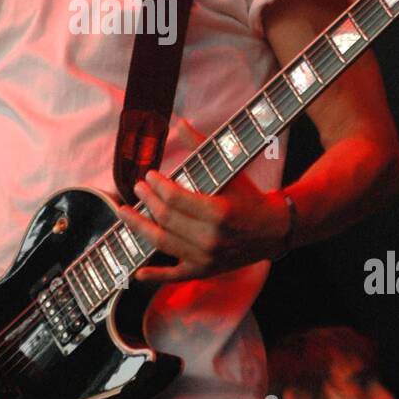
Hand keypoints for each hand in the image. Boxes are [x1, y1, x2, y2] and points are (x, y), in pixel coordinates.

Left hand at [119, 142, 290, 283]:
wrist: (274, 230)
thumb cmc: (251, 198)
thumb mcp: (231, 170)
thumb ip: (202, 146)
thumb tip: (179, 122)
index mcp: (217, 212)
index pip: (175, 198)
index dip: (157, 186)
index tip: (149, 176)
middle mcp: (210, 238)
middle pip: (165, 218)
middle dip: (146, 201)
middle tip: (136, 188)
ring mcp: (205, 257)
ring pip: (162, 243)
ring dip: (139, 227)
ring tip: (125, 213)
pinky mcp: (204, 271)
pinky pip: (174, 277)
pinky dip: (154, 276)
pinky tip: (138, 272)